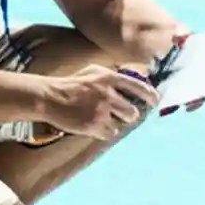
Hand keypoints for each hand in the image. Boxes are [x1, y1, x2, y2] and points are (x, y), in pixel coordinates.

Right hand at [42, 64, 159, 139]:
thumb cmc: (71, 84)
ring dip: (116, 123)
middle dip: (129, 115)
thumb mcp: (92, 72)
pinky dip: (105, 132)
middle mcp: (108, 93)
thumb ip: (113, 75)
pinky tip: (93, 125)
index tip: (155, 101)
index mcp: (109, 78)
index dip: (151, 96)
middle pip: (133, 111)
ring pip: (122, 123)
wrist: (49, 97)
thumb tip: (134, 80)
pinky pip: (110, 133)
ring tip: (102, 118)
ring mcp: (101, 110)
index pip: (139, 87)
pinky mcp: (93, 125)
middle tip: (121, 114)